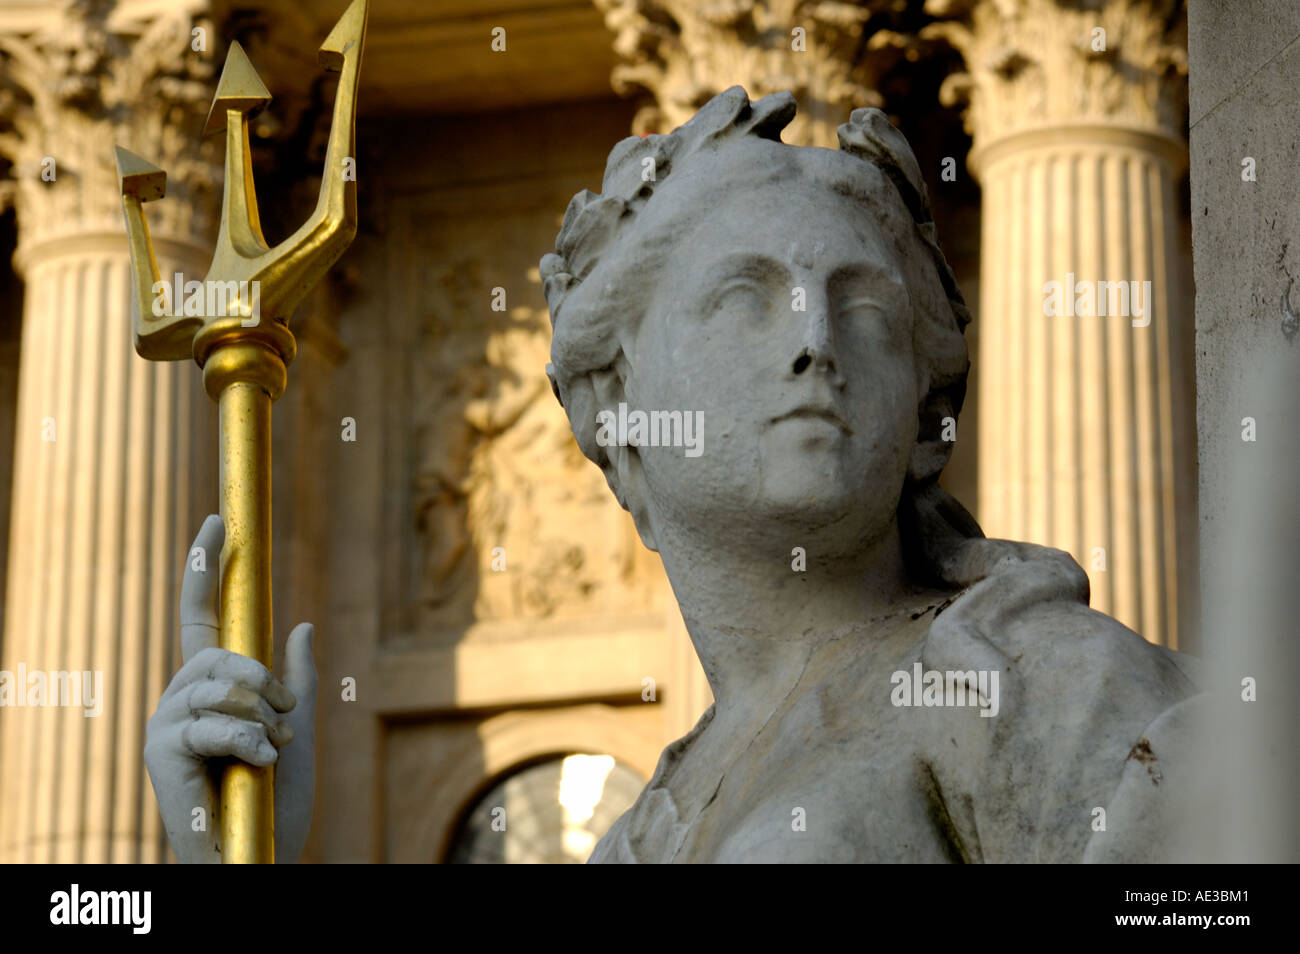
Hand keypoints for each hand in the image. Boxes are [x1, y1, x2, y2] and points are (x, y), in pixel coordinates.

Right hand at [144, 514, 317, 862]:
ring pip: (219, 684)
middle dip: (263, 682)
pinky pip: (211, 721)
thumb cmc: (276, 797)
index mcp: (211, 688)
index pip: (200, 615)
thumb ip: (298, 680)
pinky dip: (248, 741)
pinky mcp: (160, 752)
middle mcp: (180, 698)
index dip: (204, 567)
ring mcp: (166, 724)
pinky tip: (257, 762)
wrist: (262, 850)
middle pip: (219, 652)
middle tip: (284, 722)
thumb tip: (302, 625)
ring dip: (261, 716)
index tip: (215, 522)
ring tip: (271, 750)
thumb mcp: (299, 728)